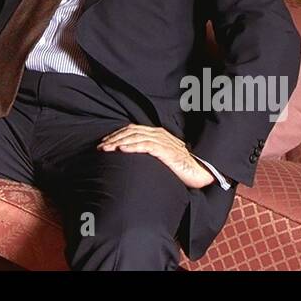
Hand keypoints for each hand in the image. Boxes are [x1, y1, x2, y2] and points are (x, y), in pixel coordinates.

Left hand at [98, 124, 215, 188]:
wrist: (200, 171)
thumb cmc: (181, 165)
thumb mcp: (162, 156)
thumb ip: (149, 152)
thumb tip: (131, 156)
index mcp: (157, 133)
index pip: (132, 130)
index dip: (117, 135)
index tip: (104, 142)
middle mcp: (158, 134)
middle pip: (130, 132)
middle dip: (113, 138)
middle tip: (100, 147)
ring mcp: (162, 141)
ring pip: (135, 137)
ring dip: (118, 142)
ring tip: (106, 148)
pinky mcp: (165, 151)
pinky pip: (145, 146)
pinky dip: (132, 146)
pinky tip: (122, 150)